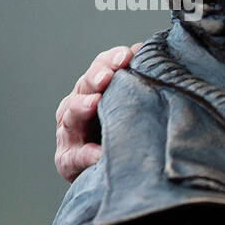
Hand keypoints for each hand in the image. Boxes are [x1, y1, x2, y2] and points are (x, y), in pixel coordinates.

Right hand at [55, 44, 140, 181]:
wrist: (113, 170)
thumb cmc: (126, 130)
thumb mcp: (133, 104)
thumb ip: (141, 82)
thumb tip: (156, 54)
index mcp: (94, 89)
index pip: (102, 67)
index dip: (112, 60)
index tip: (128, 55)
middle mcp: (77, 106)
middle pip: (85, 86)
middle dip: (95, 78)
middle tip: (107, 76)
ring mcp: (69, 133)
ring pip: (72, 116)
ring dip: (82, 107)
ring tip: (94, 103)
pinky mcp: (68, 161)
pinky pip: (76, 158)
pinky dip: (86, 155)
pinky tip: (97, 154)